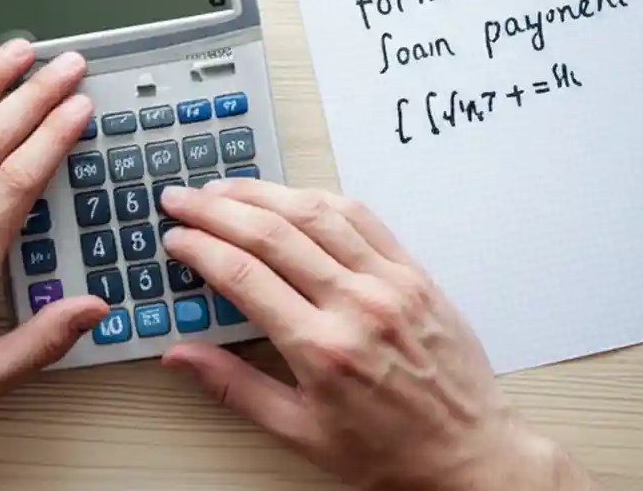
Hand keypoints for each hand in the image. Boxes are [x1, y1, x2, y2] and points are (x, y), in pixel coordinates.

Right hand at [158, 181, 595, 490]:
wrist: (468, 455)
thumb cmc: (387, 453)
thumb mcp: (300, 432)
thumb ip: (234, 387)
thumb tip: (179, 355)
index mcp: (322, 349)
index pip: (244, 276)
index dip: (199, 248)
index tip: (174, 237)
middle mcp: (357, 306)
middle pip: (272, 234)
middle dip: (216, 209)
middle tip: (182, 199)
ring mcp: (390, 283)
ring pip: (316, 213)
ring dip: (263, 192)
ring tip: (225, 187)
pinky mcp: (415, 274)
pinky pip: (363, 218)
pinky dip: (320, 198)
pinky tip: (291, 195)